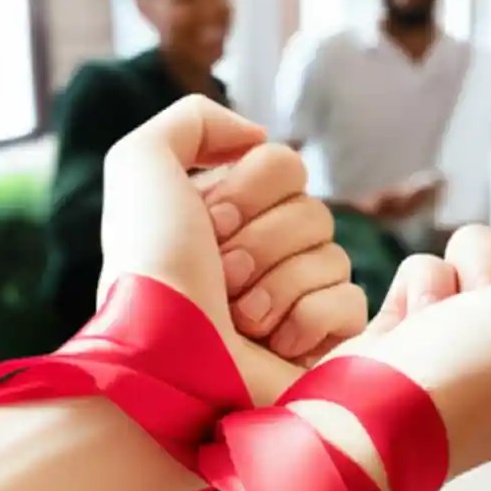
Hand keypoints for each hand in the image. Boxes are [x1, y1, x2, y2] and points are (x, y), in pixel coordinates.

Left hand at [98, 95, 366, 397]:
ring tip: (239, 321)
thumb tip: (258, 135)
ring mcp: (296, 301)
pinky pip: (350, 301)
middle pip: (314, 209)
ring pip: (333, 255)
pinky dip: (307, 319)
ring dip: (278, 286)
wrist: (167, 369)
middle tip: (222, 279)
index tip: (209, 226)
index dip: (251, 190)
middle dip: (263, 243)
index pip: (285, 165)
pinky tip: (272, 346)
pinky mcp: (326, 344)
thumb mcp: (140, 167)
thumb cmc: (151, 273)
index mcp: (223, 215)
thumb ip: (193, 121)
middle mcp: (260, 255)